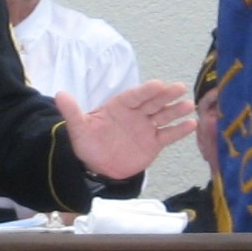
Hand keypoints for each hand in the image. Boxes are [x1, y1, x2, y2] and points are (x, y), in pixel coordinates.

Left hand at [62, 81, 196, 180]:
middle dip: (166, 95)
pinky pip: (167, 135)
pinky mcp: (153, 143)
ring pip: (163, 116)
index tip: (158, 84)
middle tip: (179, 88)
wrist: (97, 166)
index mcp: (119, 106)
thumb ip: (72, 112)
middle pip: (152, 102)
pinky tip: (191, 124)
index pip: (134, 96)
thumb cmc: (88, 143)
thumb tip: (59, 94)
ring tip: (188, 105)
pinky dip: (179, 130)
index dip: (146, 91)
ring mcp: (146, 128)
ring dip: (176, 110)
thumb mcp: (78, 128)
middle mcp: (136, 114)